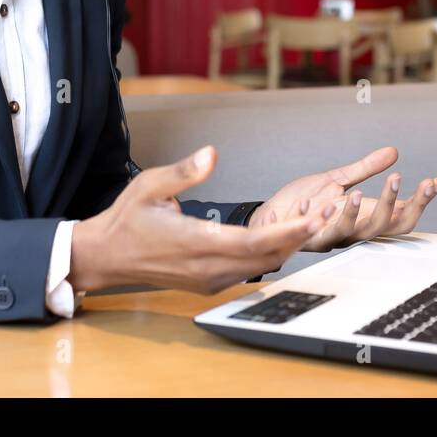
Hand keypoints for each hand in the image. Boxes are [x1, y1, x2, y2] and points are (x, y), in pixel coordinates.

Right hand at [69, 145, 337, 293]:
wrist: (107, 257)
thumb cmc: (128, 219)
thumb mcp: (150, 184)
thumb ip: (184, 171)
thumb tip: (212, 154)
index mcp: (195, 242)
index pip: (253, 242)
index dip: (288, 231)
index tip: (313, 216)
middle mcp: (207, 267)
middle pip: (267, 256)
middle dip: (300, 234)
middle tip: (329, 210)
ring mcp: (209, 279)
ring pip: (261, 265)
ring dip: (289, 245)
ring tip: (314, 218)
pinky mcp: (209, 282)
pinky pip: (249, 270)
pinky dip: (271, 253)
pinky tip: (284, 234)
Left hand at [247, 147, 436, 251]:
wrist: (269, 218)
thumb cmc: (304, 201)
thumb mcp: (337, 179)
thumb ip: (365, 168)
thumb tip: (393, 151)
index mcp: (365, 215)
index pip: (403, 213)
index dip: (421, 200)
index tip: (435, 181)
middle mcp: (354, 229)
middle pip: (389, 226)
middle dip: (398, 204)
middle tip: (398, 178)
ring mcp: (333, 234)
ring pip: (357, 232)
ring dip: (361, 212)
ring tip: (359, 191)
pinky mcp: (309, 236)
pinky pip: (321, 231)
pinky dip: (324, 216)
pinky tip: (322, 199)